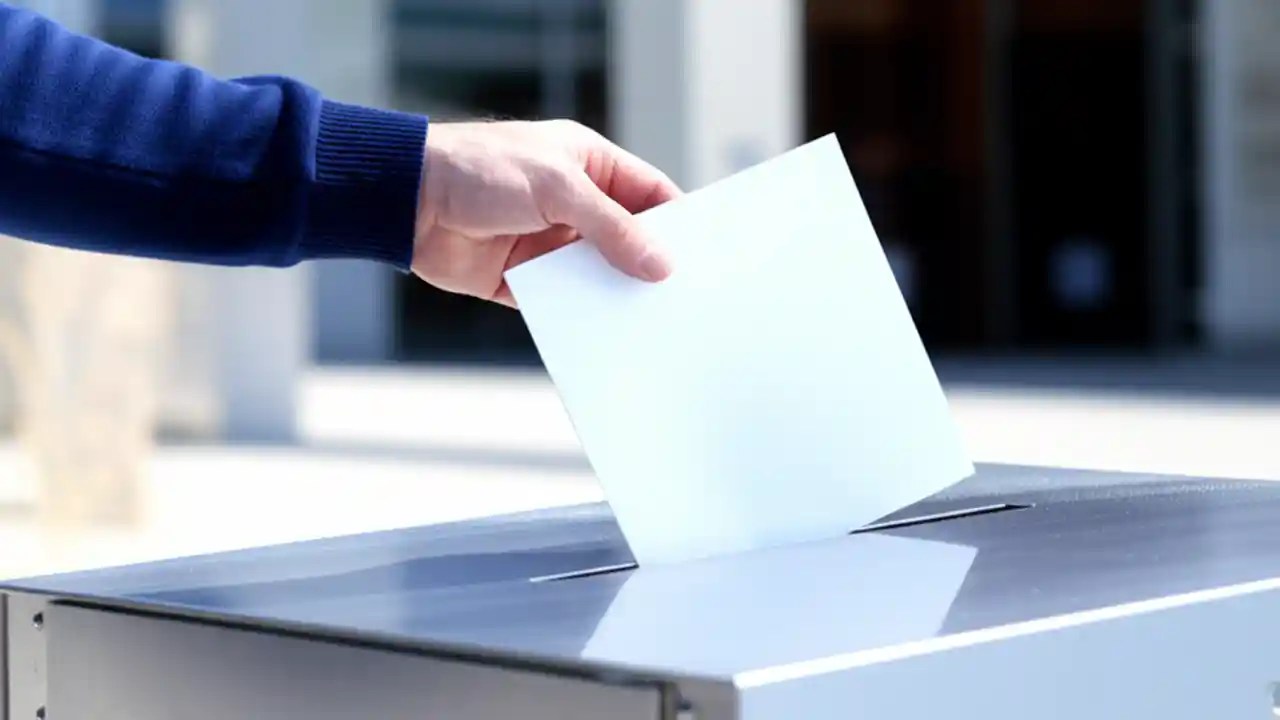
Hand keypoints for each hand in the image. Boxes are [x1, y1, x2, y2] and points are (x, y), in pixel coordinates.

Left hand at [412, 120, 680, 306]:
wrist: (406, 200)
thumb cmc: (480, 169)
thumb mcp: (558, 188)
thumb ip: (611, 227)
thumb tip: (659, 264)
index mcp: (588, 166)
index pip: (649, 195)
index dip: (677, 224)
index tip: (706, 255)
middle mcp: (573, 205)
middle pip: (628, 240)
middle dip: (652, 266)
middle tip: (685, 298)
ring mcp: (549, 243)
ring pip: (599, 275)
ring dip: (618, 296)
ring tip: (653, 325)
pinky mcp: (523, 279)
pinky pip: (565, 301)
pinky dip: (582, 317)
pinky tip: (605, 336)